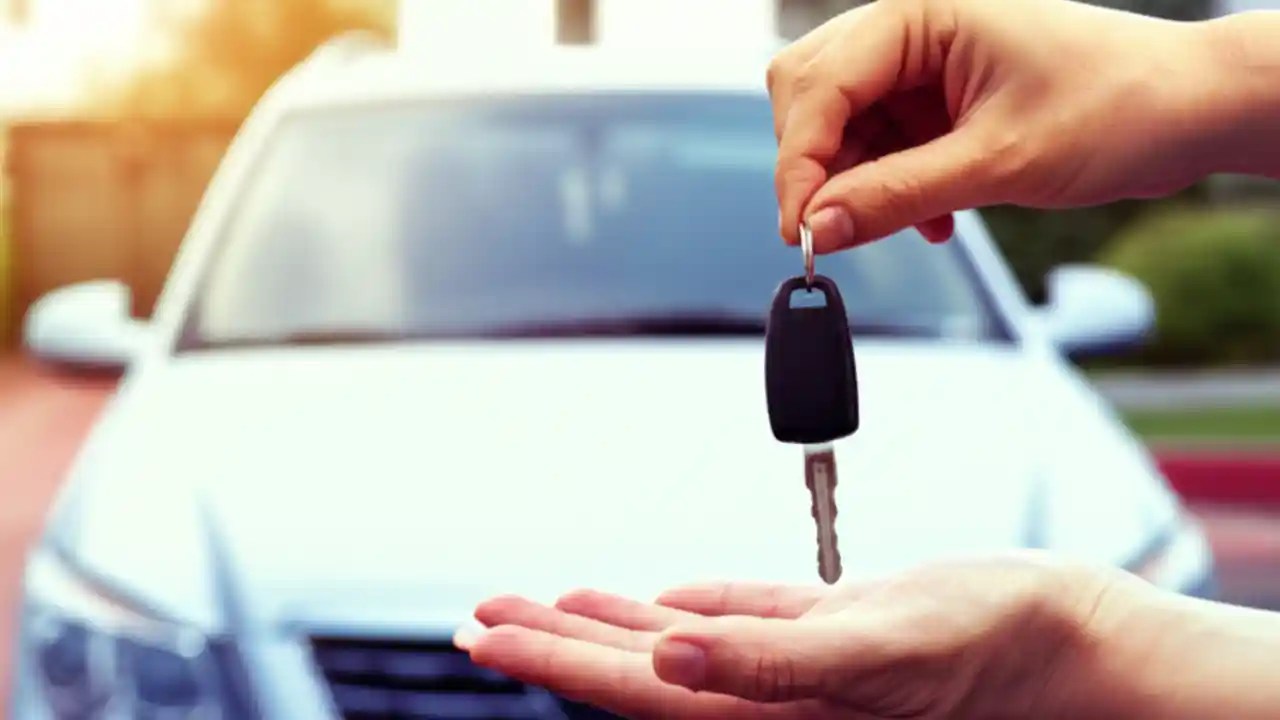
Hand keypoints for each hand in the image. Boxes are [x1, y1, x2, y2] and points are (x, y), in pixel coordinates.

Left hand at [456, 553, 1154, 718]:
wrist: (1059, 640)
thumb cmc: (984, 650)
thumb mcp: (875, 650)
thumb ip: (767, 657)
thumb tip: (666, 652)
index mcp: (764, 708)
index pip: (630, 686)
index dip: (551, 660)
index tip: (485, 634)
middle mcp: (766, 696)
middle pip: (635, 670)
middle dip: (554, 644)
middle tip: (482, 618)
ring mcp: (795, 667)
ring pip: (677, 642)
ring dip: (606, 622)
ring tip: (544, 606)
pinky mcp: (829, 635)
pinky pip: (739, 621)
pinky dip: (688, 605)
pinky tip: (656, 600)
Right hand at [772, 0, 1227, 251]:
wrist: (1188, 112)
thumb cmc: (1116, 108)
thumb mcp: (997, 163)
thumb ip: (896, 195)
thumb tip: (819, 229)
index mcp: (921, 12)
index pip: (818, 84)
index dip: (799, 162)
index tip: (800, 229)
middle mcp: (912, 27)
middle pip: (811, 93)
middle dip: (817, 166)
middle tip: (830, 228)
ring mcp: (923, 60)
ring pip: (842, 123)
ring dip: (857, 182)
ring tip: (909, 223)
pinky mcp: (938, 95)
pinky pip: (881, 142)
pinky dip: (889, 184)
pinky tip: (931, 217)